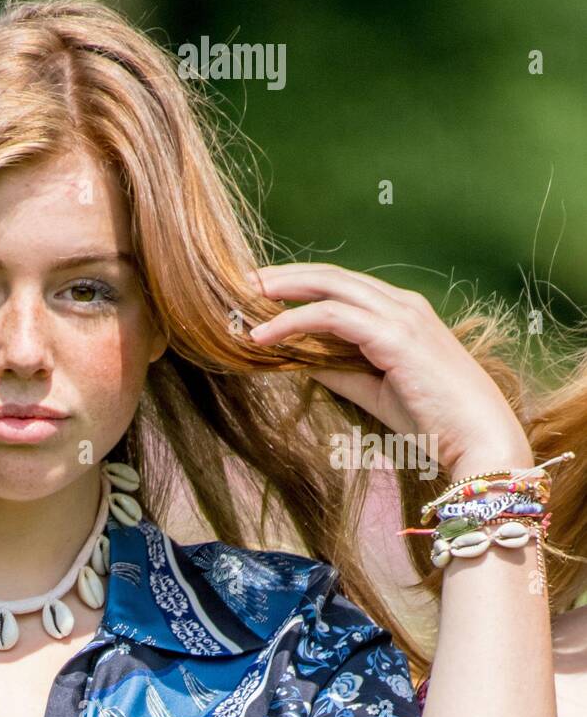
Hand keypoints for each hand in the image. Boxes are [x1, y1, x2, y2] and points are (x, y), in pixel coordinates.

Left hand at [248, 263, 532, 477]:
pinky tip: (261, 336)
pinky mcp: (394, 336)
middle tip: (239, 282)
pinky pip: (331, 317)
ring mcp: (401, 316)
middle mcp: (402, 305)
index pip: (340, 287)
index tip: (259, 294)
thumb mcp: (373, 390)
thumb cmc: (432, 421)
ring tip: (240, 299)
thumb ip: (339, 369)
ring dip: (280, 291)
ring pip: (328, 287)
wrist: (477, 439)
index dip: (297, 285)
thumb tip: (299, 359)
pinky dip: (291, 322)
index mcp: (400, 314)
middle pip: (330, 276)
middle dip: (281, 277)